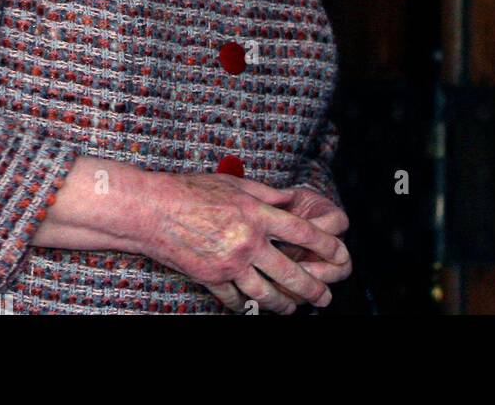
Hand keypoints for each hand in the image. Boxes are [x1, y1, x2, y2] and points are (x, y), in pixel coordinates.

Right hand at [140, 171, 349, 314]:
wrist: (154, 210)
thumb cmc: (193, 191)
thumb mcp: (236, 184)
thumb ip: (267, 194)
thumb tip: (290, 199)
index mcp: (257, 214)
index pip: (302, 232)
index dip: (326, 246)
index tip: (340, 254)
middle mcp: (248, 241)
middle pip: (290, 271)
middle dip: (312, 288)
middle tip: (325, 297)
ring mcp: (230, 264)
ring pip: (266, 293)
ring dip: (284, 305)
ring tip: (294, 310)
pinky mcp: (211, 279)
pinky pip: (236, 300)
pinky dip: (248, 306)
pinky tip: (255, 308)